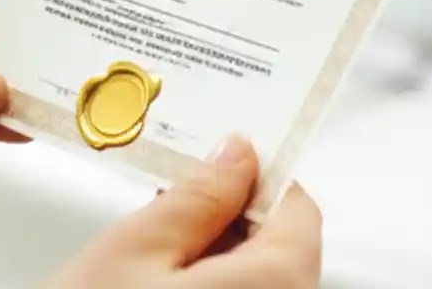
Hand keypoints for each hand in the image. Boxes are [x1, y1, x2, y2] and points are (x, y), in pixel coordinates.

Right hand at [45, 137, 321, 288]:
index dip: (254, 178)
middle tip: (165, 218)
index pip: (297, 208)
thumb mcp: (133, 251)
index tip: (213, 169)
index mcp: (278, 286)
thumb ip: (197, 197)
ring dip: (214, 269)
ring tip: (148, 268)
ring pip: (256, 288)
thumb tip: (237, 156)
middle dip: (227, 227)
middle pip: (280, 253)